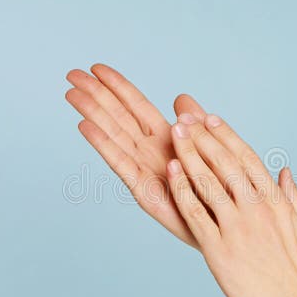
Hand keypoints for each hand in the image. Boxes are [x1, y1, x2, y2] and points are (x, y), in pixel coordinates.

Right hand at [64, 64, 205, 247]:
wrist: (226, 228)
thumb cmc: (218, 191)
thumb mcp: (208, 150)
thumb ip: (194, 123)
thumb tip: (181, 96)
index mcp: (166, 137)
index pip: (135, 104)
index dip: (117, 85)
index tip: (96, 67)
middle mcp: (150, 151)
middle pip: (117, 115)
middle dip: (95, 94)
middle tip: (70, 74)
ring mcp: (144, 169)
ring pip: (114, 134)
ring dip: (92, 113)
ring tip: (71, 93)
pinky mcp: (144, 191)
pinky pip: (121, 163)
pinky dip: (103, 145)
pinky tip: (85, 127)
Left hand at [165, 112, 296, 296]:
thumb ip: (295, 199)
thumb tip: (285, 172)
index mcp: (277, 203)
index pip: (248, 159)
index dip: (227, 136)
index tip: (210, 118)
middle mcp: (256, 209)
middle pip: (225, 163)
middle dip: (202, 137)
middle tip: (183, 118)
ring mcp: (237, 228)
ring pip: (207, 182)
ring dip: (188, 154)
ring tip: (173, 134)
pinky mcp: (218, 250)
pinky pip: (195, 212)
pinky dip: (181, 189)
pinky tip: (170, 171)